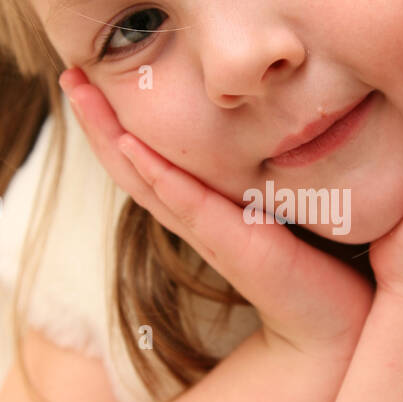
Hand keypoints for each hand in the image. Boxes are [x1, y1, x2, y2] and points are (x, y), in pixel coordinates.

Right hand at [57, 72, 373, 360]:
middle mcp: (195, 218)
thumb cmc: (316, 269)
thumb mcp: (284, 207)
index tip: (92, 78)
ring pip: (143, 178)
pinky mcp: (235, 246)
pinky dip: (157, 174)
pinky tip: (132, 143)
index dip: (115, 122)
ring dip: (109, 135)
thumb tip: (280, 121)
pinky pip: (187, 204)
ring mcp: (209, 233)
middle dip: (96, 120)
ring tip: (81, 93)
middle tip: (69, 74)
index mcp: (204, 208)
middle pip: (129, 165)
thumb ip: (270, 176)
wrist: (334, 327)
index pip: (147, 160)